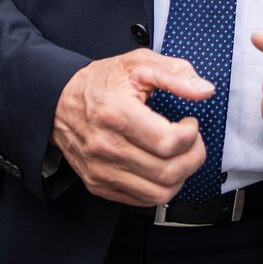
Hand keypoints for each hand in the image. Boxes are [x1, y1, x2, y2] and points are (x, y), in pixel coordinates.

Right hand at [52, 50, 209, 205]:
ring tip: (178, 154)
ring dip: (181, 175)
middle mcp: (106, 147)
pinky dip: (161, 186)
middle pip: (168, 171)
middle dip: (194, 156)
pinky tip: (160, 164)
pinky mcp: (99, 185)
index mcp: (116, 114)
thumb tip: (204, 90)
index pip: (169, 142)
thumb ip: (174, 73)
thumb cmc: (100, 82)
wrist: (58, 102)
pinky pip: (143, 200)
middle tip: (191, 140)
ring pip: (159, 193)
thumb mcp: (137, 63)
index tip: (189, 122)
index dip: (192, 134)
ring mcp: (101, 171)